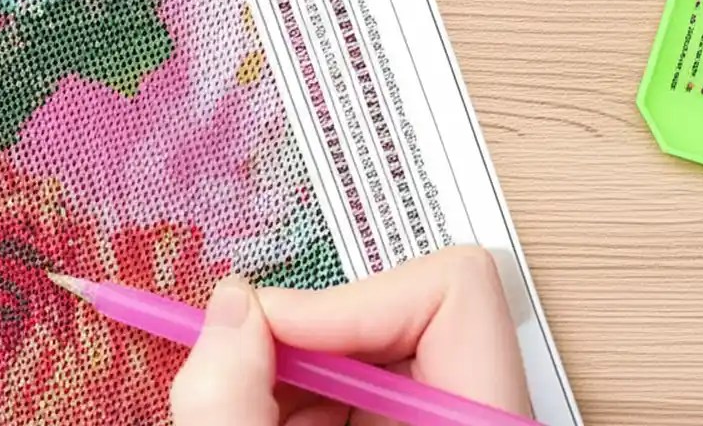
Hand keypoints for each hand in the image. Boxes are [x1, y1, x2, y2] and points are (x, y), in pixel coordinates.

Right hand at [170, 245, 531, 425]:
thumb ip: (230, 400)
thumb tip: (228, 306)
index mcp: (474, 425)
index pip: (454, 291)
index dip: (351, 298)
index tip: (276, 332)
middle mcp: (471, 415)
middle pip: (400, 306)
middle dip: (304, 336)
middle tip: (244, 374)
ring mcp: (441, 421)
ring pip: (370, 340)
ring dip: (291, 369)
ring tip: (254, 412)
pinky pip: (357, 378)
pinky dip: (295, 395)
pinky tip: (269, 422)